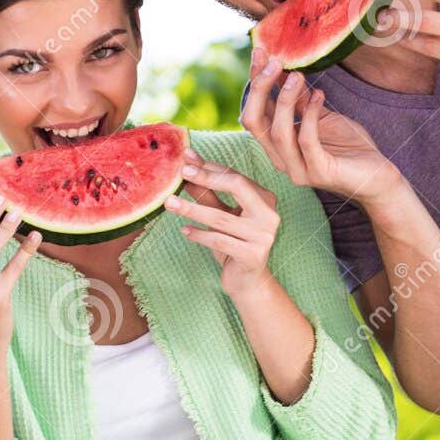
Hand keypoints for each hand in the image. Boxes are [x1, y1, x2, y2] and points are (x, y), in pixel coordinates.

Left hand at [164, 151, 279, 297]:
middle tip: (182, 173)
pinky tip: (185, 230)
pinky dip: (200, 235)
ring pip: (221, 218)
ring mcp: (263, 236)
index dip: (210, 167)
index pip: (236, 177)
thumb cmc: (233, 244)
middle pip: (237, 187)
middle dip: (207, 178)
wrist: (247, 281)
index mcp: (265, 200)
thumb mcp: (220, 216)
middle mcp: (269, 215)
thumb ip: (207, 194)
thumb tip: (187, 170)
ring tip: (170, 203)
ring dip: (192, 209)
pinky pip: (220, 241)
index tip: (187, 158)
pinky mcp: (252, 256)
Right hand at [243, 49, 398, 207]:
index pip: (254, 111)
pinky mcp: (320, 173)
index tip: (260, 52)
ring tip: (296, 74)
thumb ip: (300, 99)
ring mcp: (298, 170)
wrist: (377, 177)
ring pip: (278, 132)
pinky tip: (320, 94)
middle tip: (274, 61)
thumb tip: (283, 69)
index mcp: (277, 145)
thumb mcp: (321, 115)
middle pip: (254, 122)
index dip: (254, 82)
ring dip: (285, 99)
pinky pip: (307, 141)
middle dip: (260, 88)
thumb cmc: (349, 147)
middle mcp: (281, 159)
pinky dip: (311, 115)